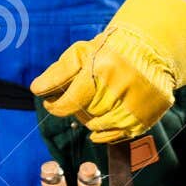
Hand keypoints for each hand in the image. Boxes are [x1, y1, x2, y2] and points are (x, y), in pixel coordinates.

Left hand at [30, 0, 185, 142]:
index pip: (72, 100)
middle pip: (86, 112)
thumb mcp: (80, 54)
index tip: (49, 103)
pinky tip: (98, 125)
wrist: (149, 52)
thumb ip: (58, 72)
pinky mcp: (148, 115)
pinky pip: (119, 134)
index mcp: (103, 68)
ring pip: (101, 125)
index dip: (56, 106)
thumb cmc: (107, 52)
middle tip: (74, 100)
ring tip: (90, 106)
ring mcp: (138, 103)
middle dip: (75, 108)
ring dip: (90, 120)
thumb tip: (36, 89)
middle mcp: (123, 86)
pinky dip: (105, 133)